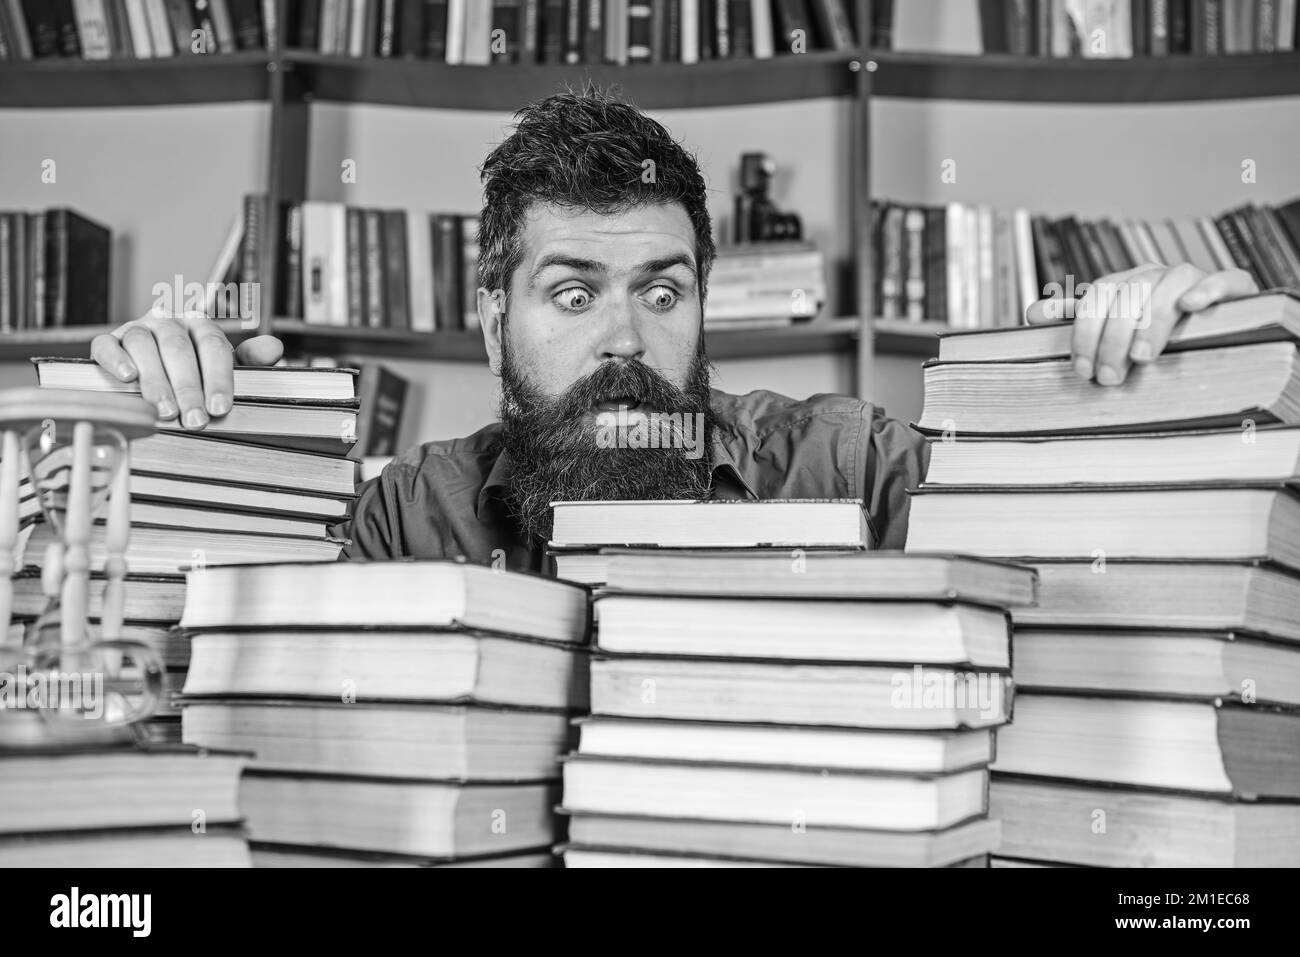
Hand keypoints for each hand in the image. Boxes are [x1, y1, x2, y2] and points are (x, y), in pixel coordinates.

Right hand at [90, 311, 283, 428]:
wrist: (154, 364)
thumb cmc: (196, 368)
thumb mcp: (228, 365)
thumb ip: (251, 359)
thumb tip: (274, 348)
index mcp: (200, 324)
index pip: (213, 346)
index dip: (218, 378)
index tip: (221, 408)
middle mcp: (168, 321)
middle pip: (178, 349)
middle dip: (188, 388)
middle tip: (194, 419)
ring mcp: (137, 328)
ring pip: (144, 346)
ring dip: (155, 380)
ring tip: (165, 410)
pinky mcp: (109, 341)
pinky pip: (107, 345)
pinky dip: (116, 359)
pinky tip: (128, 378)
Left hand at [1025, 263, 1258, 385]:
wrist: (1221, 317)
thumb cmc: (1156, 326)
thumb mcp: (1115, 322)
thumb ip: (1079, 318)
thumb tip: (1031, 313)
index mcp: (1124, 282)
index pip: (1096, 298)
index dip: (1084, 333)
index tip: (1081, 370)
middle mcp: (1154, 274)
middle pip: (1127, 296)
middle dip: (1113, 338)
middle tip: (1109, 377)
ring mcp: (1191, 277)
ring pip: (1167, 287)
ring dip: (1151, 322)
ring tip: (1142, 358)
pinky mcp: (1231, 286)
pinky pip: (1221, 279)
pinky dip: (1205, 290)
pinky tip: (1191, 305)